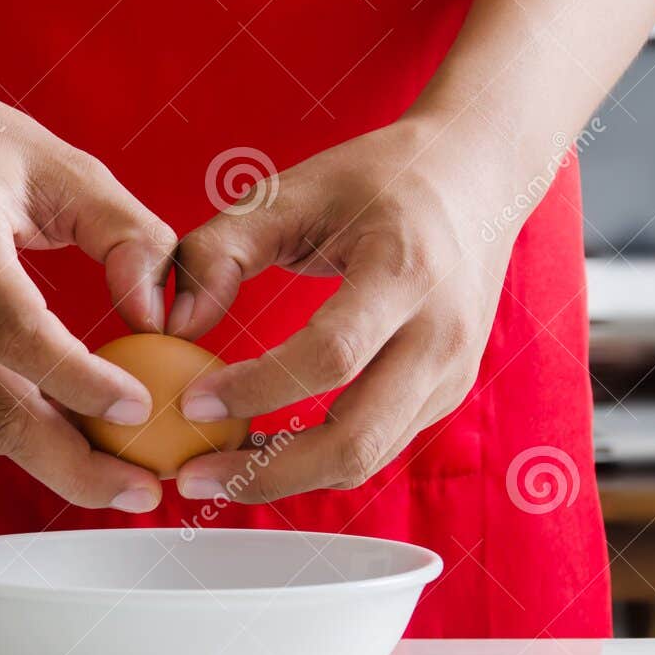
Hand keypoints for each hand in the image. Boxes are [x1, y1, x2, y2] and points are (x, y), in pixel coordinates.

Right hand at [0, 64, 176, 511]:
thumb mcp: (61, 163)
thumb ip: (126, 232)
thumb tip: (158, 316)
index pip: (17, 333)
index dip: (79, 382)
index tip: (140, 410)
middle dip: (74, 467)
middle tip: (144, 491)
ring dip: (54, 461)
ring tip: (124, 481)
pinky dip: (24, 433)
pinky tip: (77, 443)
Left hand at [167, 117, 518, 502]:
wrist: (479, 177)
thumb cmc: (378, 179)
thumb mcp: (293, 190)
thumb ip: (221, 248)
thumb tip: (176, 323)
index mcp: (405, 270)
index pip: (331, 356)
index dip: (257, 390)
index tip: (191, 400)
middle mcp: (441, 333)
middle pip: (357, 439)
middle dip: (268, 473)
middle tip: (191, 476)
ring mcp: (451, 372)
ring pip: (366, 458)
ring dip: (286, 476)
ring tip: (214, 467)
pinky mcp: (445, 393)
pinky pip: (376, 446)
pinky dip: (316, 461)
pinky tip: (261, 448)